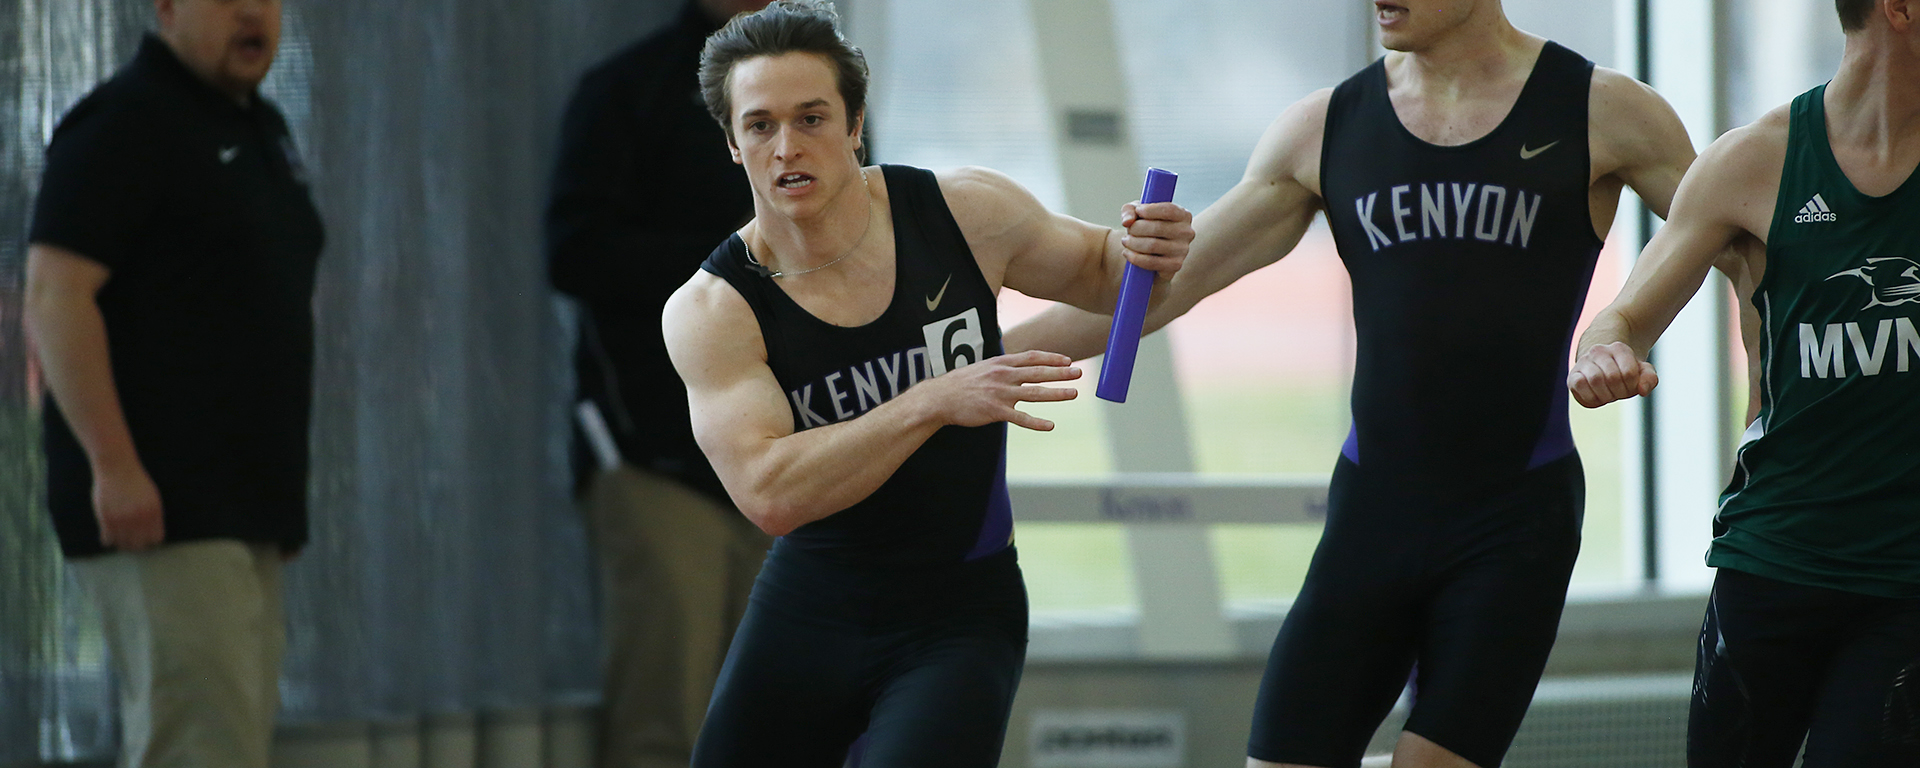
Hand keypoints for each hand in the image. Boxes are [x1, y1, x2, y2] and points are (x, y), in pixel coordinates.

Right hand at [92, 461, 163, 551]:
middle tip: (130, 542)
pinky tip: (108, 534)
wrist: (117, 467)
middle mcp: (140, 518)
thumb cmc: (135, 481)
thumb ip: (153, 515)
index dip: (150, 541)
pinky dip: (108, 540)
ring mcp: (123, 519)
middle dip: (135, 545)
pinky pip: (107, 540)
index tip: (144, 539)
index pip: (156, 539)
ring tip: (119, 538)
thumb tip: (153, 534)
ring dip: (121, 543)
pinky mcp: (107, 518)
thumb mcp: (152, 497)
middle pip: (139, 545)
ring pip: (123, 544)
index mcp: (154, 513)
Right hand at [923, 350, 1081, 430]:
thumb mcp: (983, 368)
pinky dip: (1036, 422)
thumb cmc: (960, 384)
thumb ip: (1002, 368)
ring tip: (1073, 393)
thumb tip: (1018, 368)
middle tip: (1079, 373)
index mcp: (1001, 363)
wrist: (939, 398)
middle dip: (1061, 372)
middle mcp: (1003, 375)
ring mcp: (1000, 393)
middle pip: (1038, 372)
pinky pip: (1020, 417)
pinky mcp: (995, 411)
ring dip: (1056, 393)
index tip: (1067, 359)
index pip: (1032, 357)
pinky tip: (1050, 425)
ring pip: (1034, 392)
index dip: (1052, 358)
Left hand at [1119, 201, 1192, 280]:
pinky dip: (1135, 257)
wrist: (1152, 254)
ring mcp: (1182, 250)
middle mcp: (1187, 232)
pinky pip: (1151, 262)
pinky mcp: (1175, 265)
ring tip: (1126, 241)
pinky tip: (1127, 253)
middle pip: (1158, 228)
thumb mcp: (1137, 214)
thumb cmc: (1146, 227)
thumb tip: (1127, 221)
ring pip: (1153, 245)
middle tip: (1128, 230)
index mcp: (1183, 215)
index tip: (1138, 211)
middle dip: (1136, 228)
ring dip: (1133, 243)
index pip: (1169, 210)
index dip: (1151, 210)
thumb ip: (1129, 210)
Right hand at [1568, 342, 1658, 407]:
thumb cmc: (1623, 371)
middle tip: (1619, 393)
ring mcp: (1584, 362)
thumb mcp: (1641, 372)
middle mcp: (1599, 351)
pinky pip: (1579, 385)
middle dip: (1619, 392)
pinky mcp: (1573, 375)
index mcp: (1619, 348)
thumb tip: (1642, 391)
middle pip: (1612, 377)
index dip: (1632, 387)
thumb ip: (1649, 379)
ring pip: (1595, 380)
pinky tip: (1596, 397)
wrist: (1601, 365)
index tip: (1630, 387)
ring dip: (1606, 395)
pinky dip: (1590, 397)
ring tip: (1608, 395)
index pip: (1629, 373)